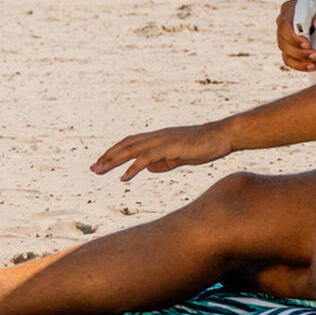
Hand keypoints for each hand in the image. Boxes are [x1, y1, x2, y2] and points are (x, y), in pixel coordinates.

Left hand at [91, 121, 231, 182]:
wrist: (223, 136)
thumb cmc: (206, 146)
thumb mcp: (182, 157)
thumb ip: (165, 162)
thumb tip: (149, 169)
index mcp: (160, 138)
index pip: (131, 143)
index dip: (115, 152)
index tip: (102, 163)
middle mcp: (158, 136)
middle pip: (126, 145)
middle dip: (107, 157)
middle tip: (92, 169)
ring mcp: (163, 140)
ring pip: (131, 149)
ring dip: (113, 160)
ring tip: (99, 171)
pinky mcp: (169, 147)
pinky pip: (147, 158)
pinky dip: (133, 167)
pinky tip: (124, 177)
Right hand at [277, 0, 315, 70]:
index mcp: (290, 9)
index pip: (284, 25)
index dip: (293, 37)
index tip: (308, 44)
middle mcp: (283, 24)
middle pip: (284, 42)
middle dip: (301, 52)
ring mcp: (285, 38)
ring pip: (287, 54)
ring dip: (304, 60)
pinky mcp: (290, 50)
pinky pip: (291, 61)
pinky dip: (302, 66)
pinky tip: (314, 66)